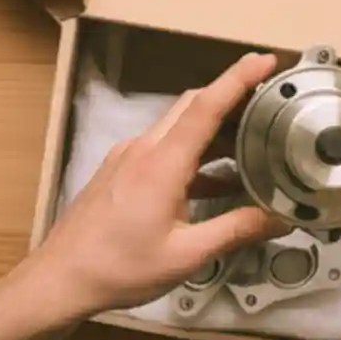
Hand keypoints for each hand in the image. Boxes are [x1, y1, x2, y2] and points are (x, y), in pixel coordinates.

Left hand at [27, 53, 288, 323]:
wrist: (61, 278)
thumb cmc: (118, 268)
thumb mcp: (186, 255)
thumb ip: (236, 230)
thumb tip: (279, 218)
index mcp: (161, 164)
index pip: (206, 106)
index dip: (238, 79)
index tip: (265, 60)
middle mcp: (142, 150)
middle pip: (192, 107)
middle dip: (231, 96)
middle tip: (268, 100)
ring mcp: (127, 158)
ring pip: (177, 127)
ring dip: (213, 129)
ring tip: (250, 142)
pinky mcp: (119, 172)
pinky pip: (162, 148)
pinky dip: (192, 153)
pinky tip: (215, 180)